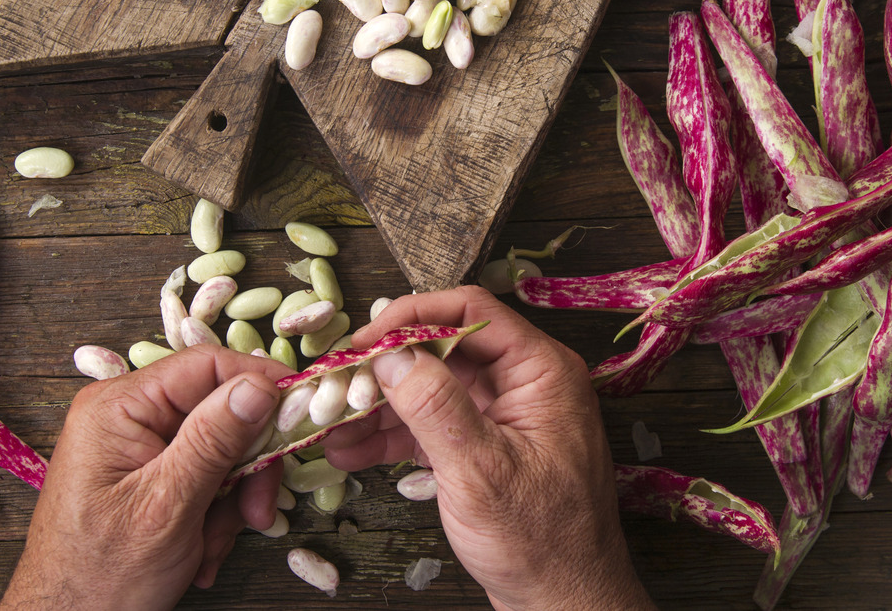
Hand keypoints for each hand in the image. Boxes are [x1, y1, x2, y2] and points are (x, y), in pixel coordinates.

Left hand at [0, 345, 287, 610]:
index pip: (206, 365)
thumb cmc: (101, 576)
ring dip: (231, 502)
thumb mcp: (167, 506)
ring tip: (211, 545)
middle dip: (244, 467)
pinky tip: (198, 552)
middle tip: (255, 512)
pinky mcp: (150, 476)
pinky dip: (214, 516)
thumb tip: (261, 385)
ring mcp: (138, 447)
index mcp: (119, 407)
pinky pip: (205, 477)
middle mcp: (127, 416)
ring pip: (220, 450)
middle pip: (220, 410)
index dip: (259, 386)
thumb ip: (214, 441)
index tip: (301, 416)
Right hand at [323, 286, 654, 610]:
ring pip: (429, 388)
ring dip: (378, 405)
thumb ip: (435, 406)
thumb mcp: (482, 470)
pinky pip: (431, 426)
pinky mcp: (484, 447)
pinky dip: (391, 436)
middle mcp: (524, 383)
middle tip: (333, 383)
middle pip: (442, 349)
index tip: (363, 340)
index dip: (410, 317)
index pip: (470, 311)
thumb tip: (391, 355)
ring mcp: (502, 416)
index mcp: (541, 371)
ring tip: (327, 423)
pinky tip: (349, 450)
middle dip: (384, 367)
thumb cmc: (543, 542)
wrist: (565, 603)